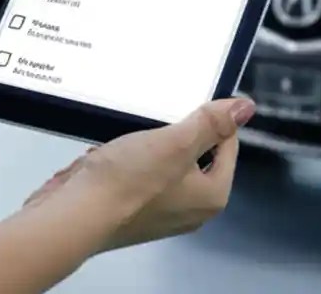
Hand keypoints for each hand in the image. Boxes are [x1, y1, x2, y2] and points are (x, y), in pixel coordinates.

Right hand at [24, 98, 256, 251]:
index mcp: (211, 196)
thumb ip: (212, 123)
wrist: (73, 216)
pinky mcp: (129, 211)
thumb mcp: (177, 142)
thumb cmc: (131, 179)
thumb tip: (246, 107)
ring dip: (150, 144)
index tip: (193, 104)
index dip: (213, 120)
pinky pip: (137, 175)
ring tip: (136, 130)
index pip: (227, 146)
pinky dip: (128, 160)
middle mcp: (190, 210)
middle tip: (162, 117)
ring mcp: (158, 213)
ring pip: (163, 162)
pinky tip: (114, 150)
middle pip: (195, 154)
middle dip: (177, 132)